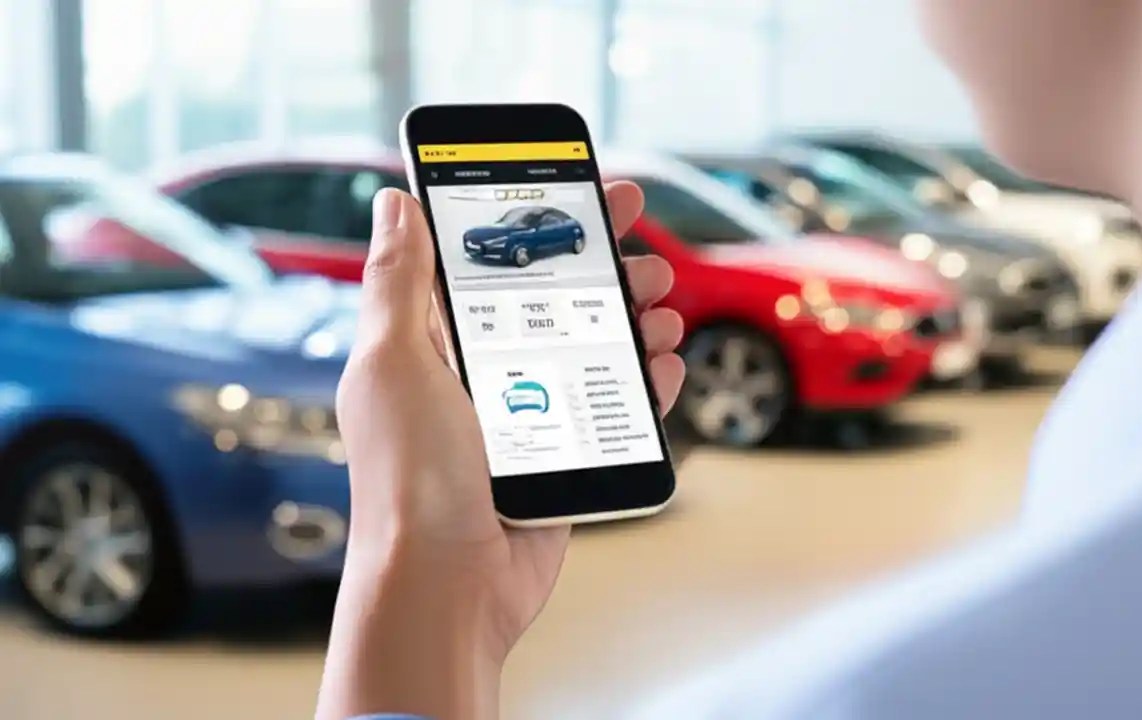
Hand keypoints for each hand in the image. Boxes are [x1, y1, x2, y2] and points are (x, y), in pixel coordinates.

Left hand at [316, 184, 683, 719]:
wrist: (447, 588)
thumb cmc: (409, 480)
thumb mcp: (394, 363)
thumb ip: (398, 282)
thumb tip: (396, 204)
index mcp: (431, 344)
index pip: (488, 261)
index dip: (536, 220)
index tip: (585, 189)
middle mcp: (478, 375)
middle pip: (552, 302)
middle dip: (601, 270)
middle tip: (641, 253)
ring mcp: (523, 417)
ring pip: (589, 350)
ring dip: (631, 322)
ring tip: (660, 310)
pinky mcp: (558, 458)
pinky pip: (609, 408)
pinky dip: (641, 384)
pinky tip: (662, 365)